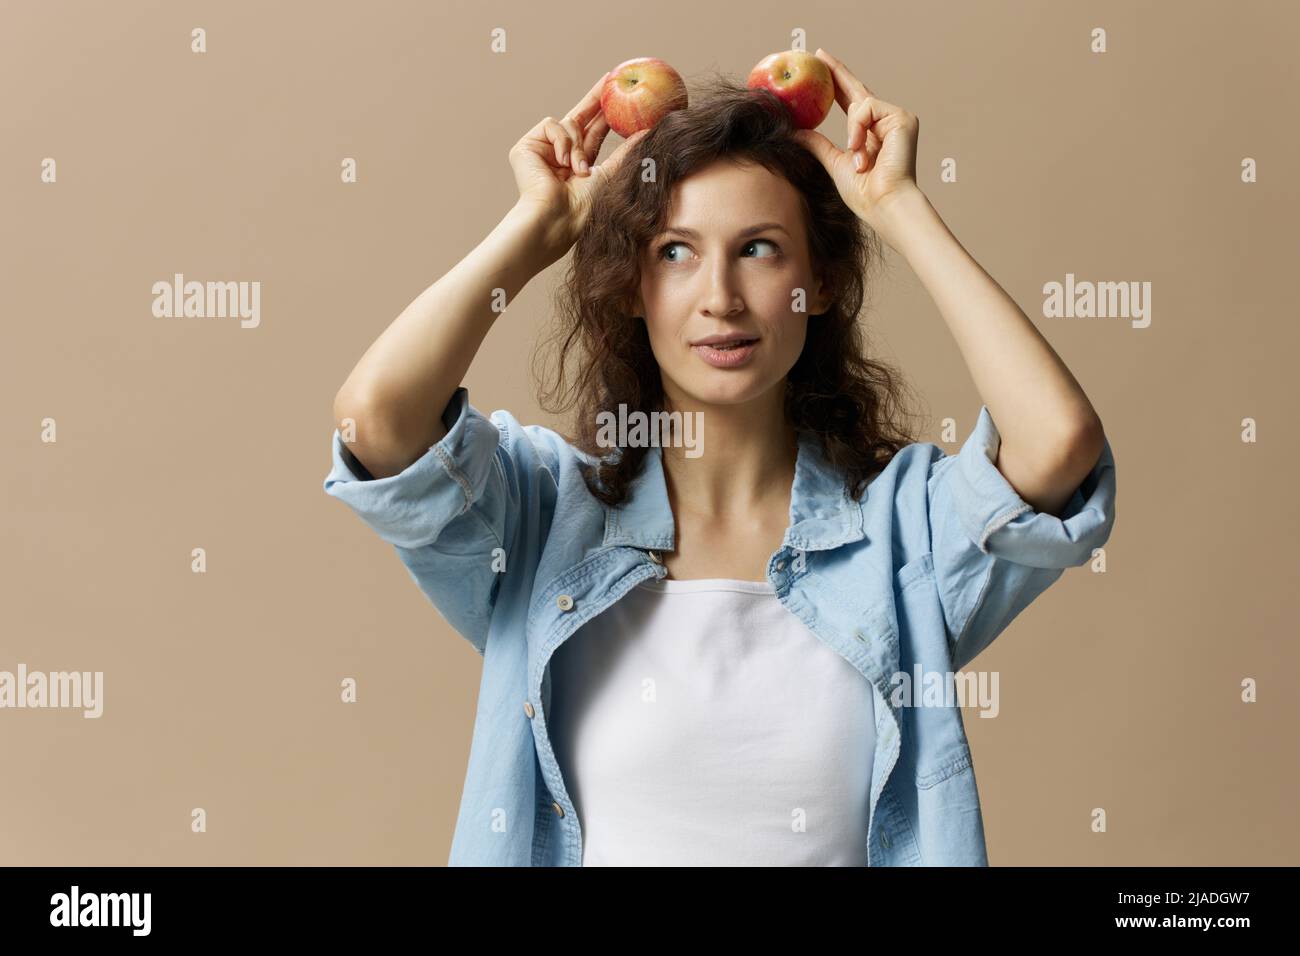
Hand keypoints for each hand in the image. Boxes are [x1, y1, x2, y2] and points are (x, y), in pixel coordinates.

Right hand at [509, 71, 649, 258]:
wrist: (557, 218)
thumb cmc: (584, 206)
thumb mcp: (611, 172)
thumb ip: (627, 150)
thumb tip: (649, 130)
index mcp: (580, 163)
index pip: (595, 131)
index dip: (607, 114)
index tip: (622, 97)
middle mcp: (561, 154)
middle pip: (579, 117)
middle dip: (595, 99)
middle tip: (612, 80)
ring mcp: (543, 150)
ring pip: (567, 123)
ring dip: (576, 145)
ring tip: (577, 169)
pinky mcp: (526, 147)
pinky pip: (551, 125)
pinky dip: (561, 141)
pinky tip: (562, 162)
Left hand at [792, 48, 921, 233]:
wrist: (884, 204)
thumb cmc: (864, 193)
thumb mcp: (834, 162)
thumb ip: (818, 144)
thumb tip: (795, 131)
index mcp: (870, 133)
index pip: (851, 102)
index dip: (836, 84)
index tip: (821, 67)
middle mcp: (885, 122)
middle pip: (858, 90)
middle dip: (837, 73)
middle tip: (818, 55)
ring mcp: (896, 119)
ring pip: (860, 103)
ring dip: (852, 131)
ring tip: (858, 158)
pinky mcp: (903, 118)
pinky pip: (868, 107)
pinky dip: (859, 128)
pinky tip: (863, 151)